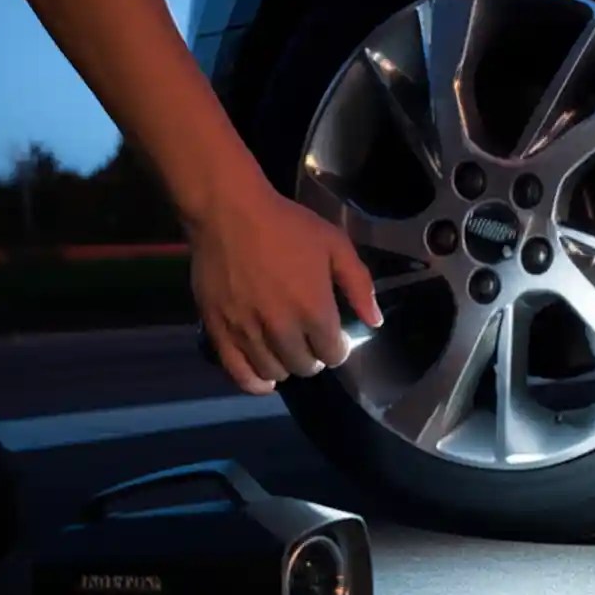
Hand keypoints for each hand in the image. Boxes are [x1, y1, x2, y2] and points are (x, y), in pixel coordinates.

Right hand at [187, 182, 381, 394]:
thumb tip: (375, 321)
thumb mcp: (335, 245)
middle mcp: (282, 329)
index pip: (333, 354)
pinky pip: (239, 373)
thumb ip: (359, 285)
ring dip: (286, 366)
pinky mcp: (219, 331)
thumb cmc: (286, 225)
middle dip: (313, 357)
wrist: (228, 212)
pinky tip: (264, 380)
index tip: (333, 338)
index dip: (337, 348)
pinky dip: (254, 383)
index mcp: (314, 310)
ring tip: (287, 351)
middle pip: (306, 366)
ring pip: (275, 372)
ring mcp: (247, 332)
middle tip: (309, 340)